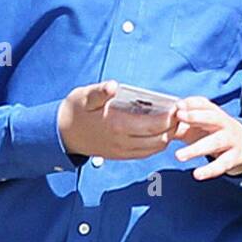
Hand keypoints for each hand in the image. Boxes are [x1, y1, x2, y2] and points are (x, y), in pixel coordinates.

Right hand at [58, 81, 174, 160]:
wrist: (62, 133)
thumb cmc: (76, 110)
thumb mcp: (85, 96)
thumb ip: (100, 92)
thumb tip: (112, 86)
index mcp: (117, 125)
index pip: (154, 125)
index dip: (170, 117)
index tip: (177, 105)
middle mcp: (122, 142)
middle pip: (160, 139)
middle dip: (173, 126)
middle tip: (179, 112)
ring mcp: (122, 151)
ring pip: (155, 148)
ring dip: (167, 136)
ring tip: (172, 120)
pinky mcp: (121, 155)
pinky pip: (146, 153)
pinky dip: (157, 143)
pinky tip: (159, 130)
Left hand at [172, 97, 241, 180]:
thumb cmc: (214, 133)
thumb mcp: (199, 126)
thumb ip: (180, 125)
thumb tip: (159, 124)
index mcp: (214, 114)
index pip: (204, 104)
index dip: (192, 104)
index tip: (178, 105)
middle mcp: (224, 124)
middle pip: (212, 117)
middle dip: (196, 116)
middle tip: (179, 116)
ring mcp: (231, 140)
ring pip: (215, 142)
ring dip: (197, 149)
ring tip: (179, 156)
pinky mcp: (234, 157)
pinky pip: (222, 164)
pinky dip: (210, 170)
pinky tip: (197, 174)